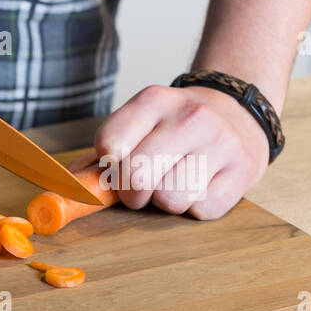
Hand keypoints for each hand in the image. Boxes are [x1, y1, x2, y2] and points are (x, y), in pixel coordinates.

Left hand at [85, 84, 270, 219]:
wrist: (239, 112)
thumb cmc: (174, 128)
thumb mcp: (140, 123)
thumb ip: (103, 153)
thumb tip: (67, 186)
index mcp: (154, 100)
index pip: (109, 145)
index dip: (108, 168)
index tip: (118, 168)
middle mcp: (191, 116)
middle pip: (137, 177)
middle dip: (132, 194)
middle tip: (141, 189)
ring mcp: (221, 143)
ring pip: (170, 199)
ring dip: (166, 202)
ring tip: (176, 182)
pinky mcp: (244, 171)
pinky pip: (202, 210)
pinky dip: (196, 208)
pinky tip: (202, 186)